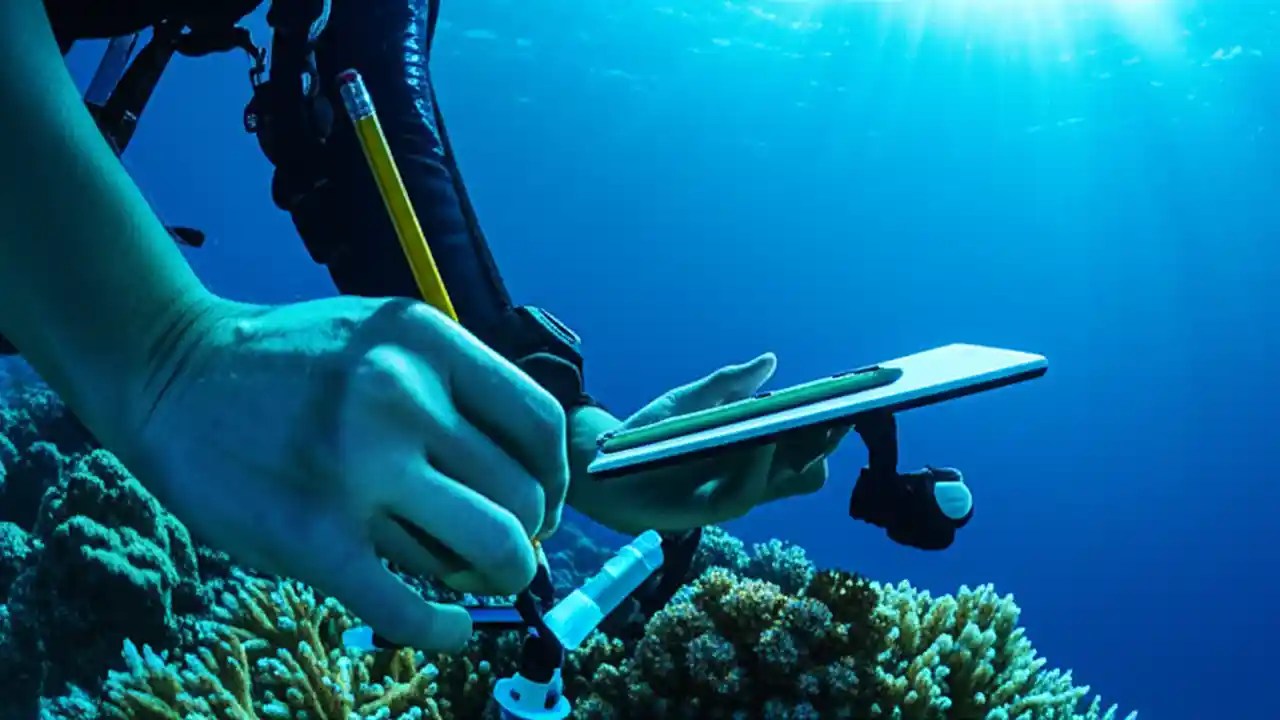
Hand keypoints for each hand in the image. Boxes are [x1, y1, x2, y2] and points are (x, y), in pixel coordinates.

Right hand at [118, 296, 568, 650]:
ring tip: (468, 578)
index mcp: (427, 342)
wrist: (170, 371)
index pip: (542, 424)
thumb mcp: (383, 338)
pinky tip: (450, 625)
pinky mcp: (311, 535)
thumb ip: (452, 390)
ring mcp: (357, 467)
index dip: (557, 481)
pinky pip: (410, 607)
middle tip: (501, 551)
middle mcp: (402, 396)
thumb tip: (528, 481)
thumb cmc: (291, 363)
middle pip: (524, 496)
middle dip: (527, 539)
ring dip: (494, 579)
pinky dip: (446, 629)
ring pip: (488, 548)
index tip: (543, 507)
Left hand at [569, 353, 846, 534]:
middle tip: (837, 415)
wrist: (604, 465)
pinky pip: (746, 493)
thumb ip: (729, 383)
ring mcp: (735, 494)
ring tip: (810, 425)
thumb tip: (769, 360)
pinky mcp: (710, 510)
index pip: (807, 444)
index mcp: (754, 450)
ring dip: (803, 454)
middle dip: (828, 442)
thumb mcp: (691, 401)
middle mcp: (752, 476)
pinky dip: (759, 468)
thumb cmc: (651, 435)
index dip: (831, 426)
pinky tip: (761, 444)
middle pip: (811, 466)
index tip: (849, 400)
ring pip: (790, 482)